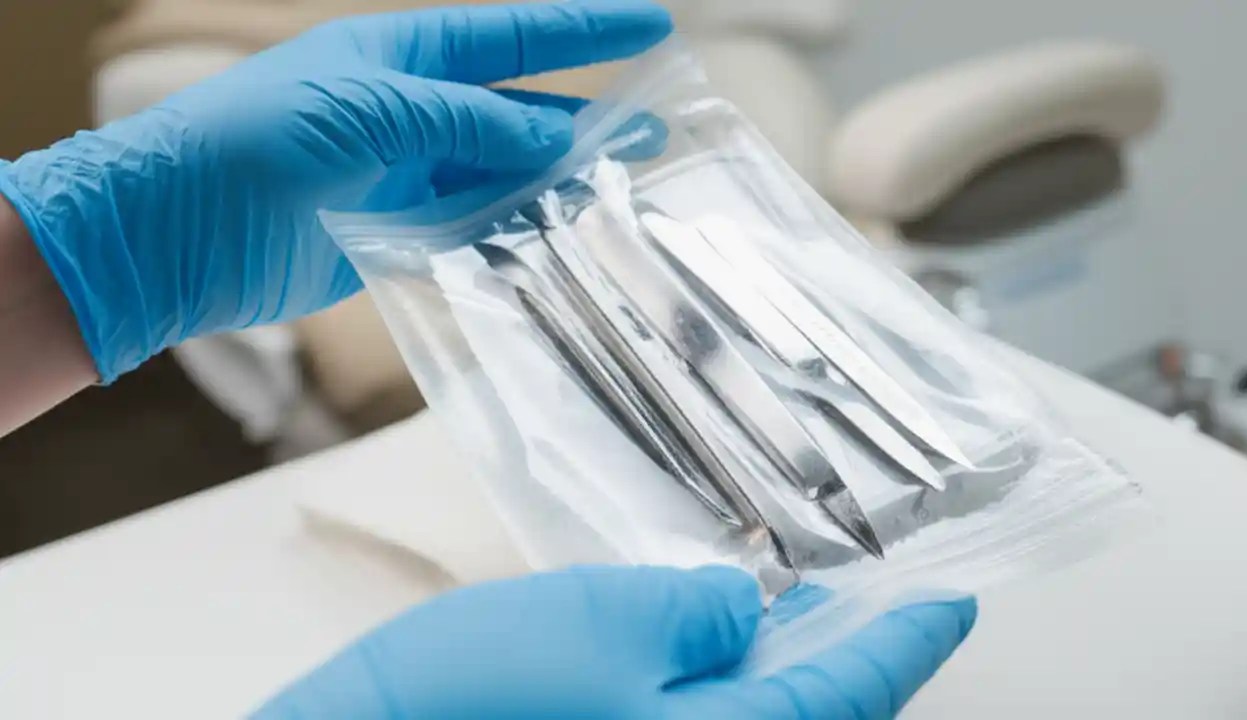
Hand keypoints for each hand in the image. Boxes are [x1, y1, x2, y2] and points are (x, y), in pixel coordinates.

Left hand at [0, 0, 671, 382]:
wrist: (174, 234)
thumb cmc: (255, 142)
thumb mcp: (370, 111)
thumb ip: (467, 123)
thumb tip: (555, 141)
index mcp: (401, 57)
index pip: (513, 36)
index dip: (585, 30)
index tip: (655, 26)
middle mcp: (410, 113)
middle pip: (517, 113)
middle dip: (584, 123)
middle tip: (655, 134)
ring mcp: (403, 177)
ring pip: (500, 178)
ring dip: (556, 189)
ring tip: (619, 199)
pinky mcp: (392, 236)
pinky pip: (470, 232)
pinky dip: (513, 238)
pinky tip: (554, 246)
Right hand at [253, 566, 976, 718]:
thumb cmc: (474, 703)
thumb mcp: (603, 621)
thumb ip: (696, 612)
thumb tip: (737, 615)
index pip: (852, 695)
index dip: (907, 641)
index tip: (953, 601)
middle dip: (853, 660)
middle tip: (874, 600)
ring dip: (789, 676)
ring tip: (799, 614)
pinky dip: (725, 695)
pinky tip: (714, 652)